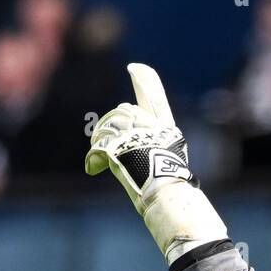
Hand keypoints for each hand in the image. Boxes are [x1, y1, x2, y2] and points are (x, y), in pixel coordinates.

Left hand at [86, 63, 227, 263]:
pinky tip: (93, 170)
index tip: (135, 69)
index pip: (156, 100)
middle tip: (102, 140)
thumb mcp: (172, 174)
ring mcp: (136, 136)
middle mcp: (152, 129)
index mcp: (166, 133)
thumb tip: (171, 185)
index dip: (145, 81)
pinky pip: (100, 147)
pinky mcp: (121, 148)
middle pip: (124, 112)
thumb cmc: (176, 197)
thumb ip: (159, 163)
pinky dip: (94, 159)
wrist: (170, 201)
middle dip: (111, 124)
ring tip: (99, 159)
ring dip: (101, 141)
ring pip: (110, 127)